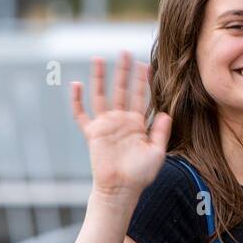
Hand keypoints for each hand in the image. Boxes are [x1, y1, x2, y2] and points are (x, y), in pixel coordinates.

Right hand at [70, 51, 171, 203]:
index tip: (145, 64)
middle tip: (124, 52)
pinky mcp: (93, 134)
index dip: (143, 81)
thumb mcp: (157, 152)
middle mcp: (121, 121)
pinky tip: (75, 85)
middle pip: (121, 90)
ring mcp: (106, 125)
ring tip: (99, 59)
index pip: (140, 97)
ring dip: (100, 78)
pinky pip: (81, 114)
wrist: (121, 190)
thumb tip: (167, 113)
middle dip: (123, 72)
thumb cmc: (140, 175)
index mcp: (138, 123)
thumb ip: (161, 132)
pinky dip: (77, 101)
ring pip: (101, 96)